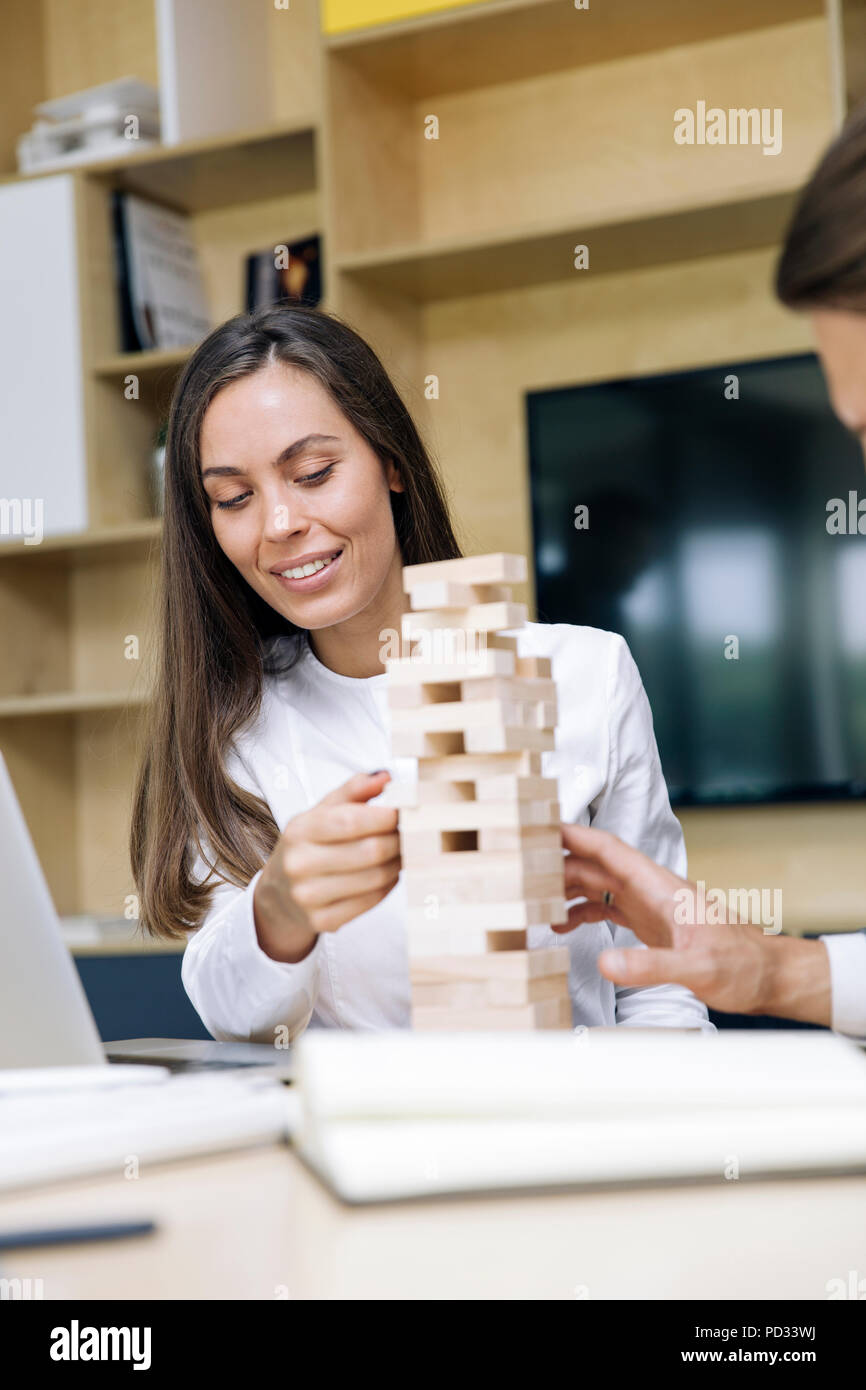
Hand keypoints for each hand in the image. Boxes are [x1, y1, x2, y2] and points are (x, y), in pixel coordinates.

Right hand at [254, 770, 399, 963]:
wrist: (279, 895)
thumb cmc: (308, 845)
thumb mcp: (320, 812)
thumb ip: (353, 790)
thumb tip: (386, 776)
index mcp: (300, 831)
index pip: (352, 821)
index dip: (387, 816)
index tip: (407, 809)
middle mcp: (300, 864)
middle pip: (370, 851)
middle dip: (399, 840)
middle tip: (413, 832)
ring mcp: (309, 896)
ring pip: (376, 878)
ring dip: (399, 863)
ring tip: (403, 852)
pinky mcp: (324, 921)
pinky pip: (372, 900)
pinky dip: (389, 885)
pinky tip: (390, 873)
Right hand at [557, 823, 830, 1022]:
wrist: (768, 977)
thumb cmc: (743, 967)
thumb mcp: (697, 968)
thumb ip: (651, 965)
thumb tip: (605, 964)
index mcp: (661, 888)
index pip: (610, 850)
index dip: (575, 836)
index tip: (540, 827)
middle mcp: (652, 891)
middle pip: (596, 864)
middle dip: (558, 861)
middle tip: (519, 867)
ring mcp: (651, 907)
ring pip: (599, 885)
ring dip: (566, 888)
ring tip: (533, 900)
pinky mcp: (652, 925)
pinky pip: (608, 908)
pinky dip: (582, 912)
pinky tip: (564, 925)